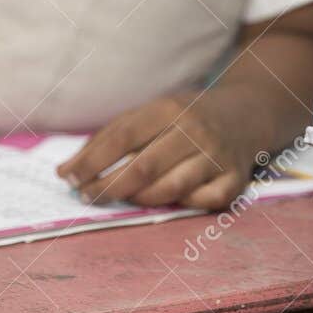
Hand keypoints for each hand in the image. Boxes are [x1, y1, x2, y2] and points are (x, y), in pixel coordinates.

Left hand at [56, 90, 256, 211]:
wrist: (247, 114)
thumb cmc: (186, 116)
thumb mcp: (151, 113)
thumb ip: (109, 138)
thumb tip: (66, 172)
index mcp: (171, 108)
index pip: (123, 137)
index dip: (92, 160)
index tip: (68, 177)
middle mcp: (196, 130)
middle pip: (143, 167)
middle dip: (108, 187)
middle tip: (87, 197)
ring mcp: (218, 156)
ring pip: (170, 189)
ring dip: (139, 199)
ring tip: (123, 197)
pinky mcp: (236, 179)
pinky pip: (203, 203)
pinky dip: (183, 205)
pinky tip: (171, 199)